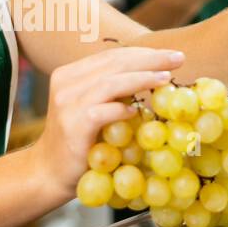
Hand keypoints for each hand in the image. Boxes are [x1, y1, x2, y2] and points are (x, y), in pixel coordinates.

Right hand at [33, 44, 185, 196]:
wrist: (49, 173)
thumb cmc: (78, 141)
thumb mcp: (91, 108)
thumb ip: (112, 91)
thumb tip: (154, 76)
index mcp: (69, 74)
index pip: (111, 56)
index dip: (143, 53)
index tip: (170, 55)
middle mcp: (65, 84)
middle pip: (114, 64)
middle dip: (150, 60)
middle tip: (178, 58)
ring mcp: (67, 104)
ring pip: (109, 83)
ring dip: (142, 79)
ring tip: (166, 79)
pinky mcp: (73, 126)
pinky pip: (102, 112)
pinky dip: (122, 109)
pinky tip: (138, 111)